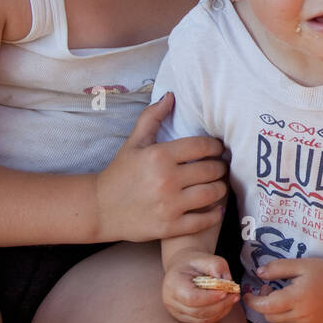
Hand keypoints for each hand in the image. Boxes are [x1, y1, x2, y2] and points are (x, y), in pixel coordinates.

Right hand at [95, 92, 228, 242]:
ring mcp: (169, 205)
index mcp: (159, 155)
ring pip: (212, 193)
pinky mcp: (170, 227)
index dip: (216, 147)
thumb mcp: (134, 142)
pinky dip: (214, 214)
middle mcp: (166, 179)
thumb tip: (171, 95)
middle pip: (211, 169)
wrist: (100, 208)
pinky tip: (215, 208)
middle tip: (222, 167)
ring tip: (219, 185)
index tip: (218, 150)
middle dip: (221, 167)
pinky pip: (204, 220)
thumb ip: (152, 117)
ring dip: (221, 188)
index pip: (202, 146)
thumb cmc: (120, 172)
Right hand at [162, 251, 241, 322]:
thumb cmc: (195, 263)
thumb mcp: (206, 258)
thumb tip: (227, 282)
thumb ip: (217, 266)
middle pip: (198, 311)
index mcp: (173, 283)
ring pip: (202, 318)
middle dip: (220, 304)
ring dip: (221, 310)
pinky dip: (218, 314)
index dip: (209, 298)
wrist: (183, 269)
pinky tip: (226, 304)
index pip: (190, 298)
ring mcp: (177, 312)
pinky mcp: (185, 318)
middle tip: (235, 294)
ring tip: (233, 297)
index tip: (225, 292)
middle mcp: (171, 301)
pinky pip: (204, 321)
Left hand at [243, 257, 322, 322]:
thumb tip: (258, 273)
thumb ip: (277, 268)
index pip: (266, 306)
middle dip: (264, 305)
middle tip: (270, 291)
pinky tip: (295, 308)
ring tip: (283, 299)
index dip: (253, 302)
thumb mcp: (300, 264)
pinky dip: (287, 321)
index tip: (248, 295)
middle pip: (270, 316)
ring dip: (275, 313)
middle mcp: (302, 315)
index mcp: (297, 298)